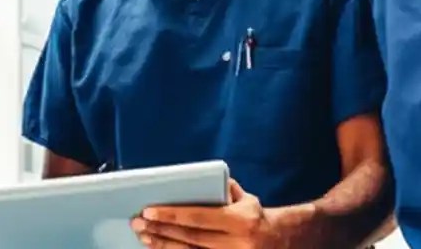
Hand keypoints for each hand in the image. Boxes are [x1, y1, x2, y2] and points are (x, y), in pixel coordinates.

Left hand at [131, 179, 280, 247]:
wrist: (282, 243)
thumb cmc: (256, 217)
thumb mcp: (247, 199)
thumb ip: (225, 188)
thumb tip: (197, 179)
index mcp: (240, 221)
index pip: (199, 218)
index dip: (172, 215)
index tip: (149, 210)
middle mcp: (236, 244)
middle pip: (190, 239)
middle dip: (161, 230)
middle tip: (138, 223)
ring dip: (164, 246)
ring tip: (144, 236)